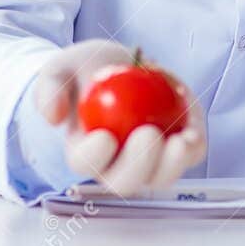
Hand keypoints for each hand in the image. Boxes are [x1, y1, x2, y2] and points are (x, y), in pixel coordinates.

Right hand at [32, 41, 207, 195]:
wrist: (121, 64)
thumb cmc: (86, 70)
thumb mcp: (61, 69)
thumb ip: (50, 88)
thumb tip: (53, 117)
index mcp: (84, 152)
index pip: (86, 164)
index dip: (95, 157)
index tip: (104, 136)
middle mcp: (116, 166)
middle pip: (126, 181)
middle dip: (139, 165)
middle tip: (147, 134)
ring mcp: (149, 161)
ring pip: (160, 178)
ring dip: (172, 165)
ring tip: (181, 141)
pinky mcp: (176, 148)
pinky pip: (189, 157)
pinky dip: (194, 148)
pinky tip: (193, 132)